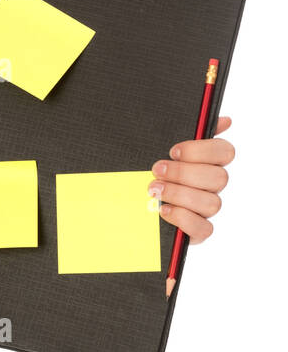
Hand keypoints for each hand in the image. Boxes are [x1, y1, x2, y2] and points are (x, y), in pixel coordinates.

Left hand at [148, 115, 233, 243]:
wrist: (125, 201)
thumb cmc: (149, 170)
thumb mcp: (160, 146)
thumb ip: (188, 131)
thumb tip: (224, 120)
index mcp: (209, 162)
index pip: (226, 151)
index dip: (201, 150)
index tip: (173, 150)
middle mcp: (211, 186)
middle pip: (219, 178)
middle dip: (184, 173)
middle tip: (157, 170)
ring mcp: (206, 209)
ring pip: (212, 203)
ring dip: (180, 195)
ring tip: (154, 190)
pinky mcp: (197, 231)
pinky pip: (203, 229)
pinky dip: (182, 218)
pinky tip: (162, 210)